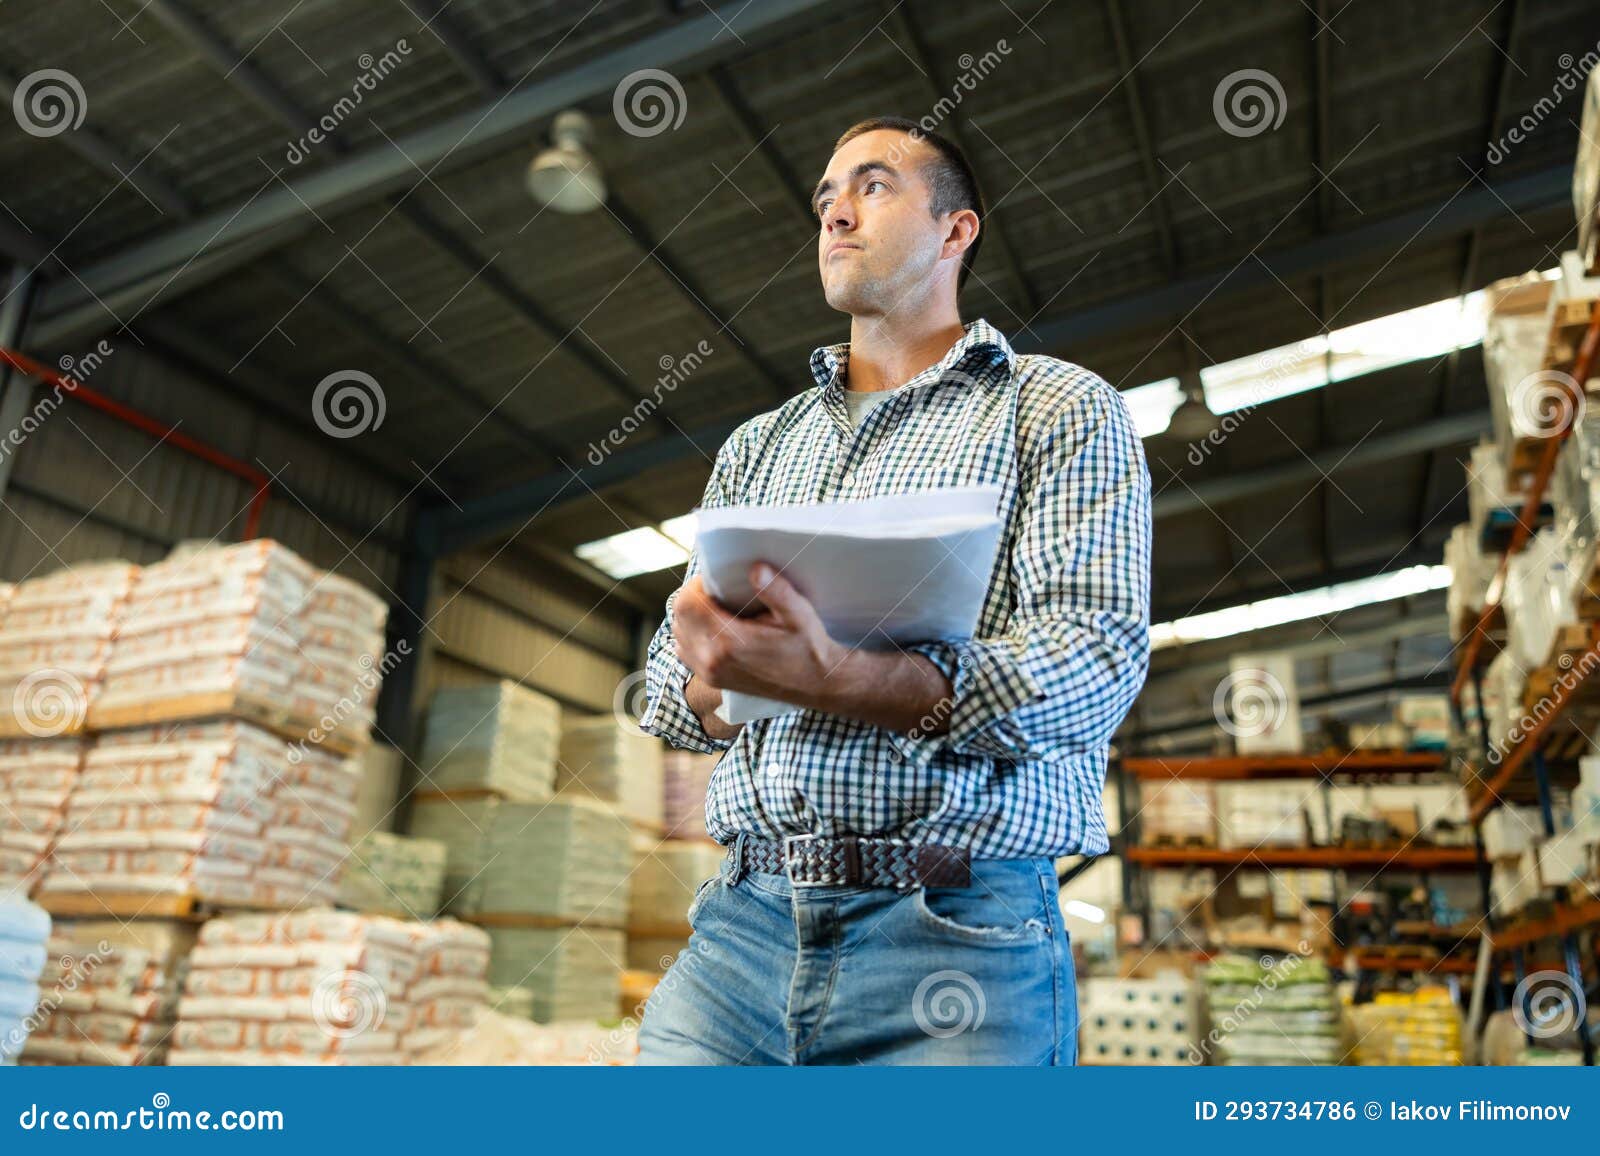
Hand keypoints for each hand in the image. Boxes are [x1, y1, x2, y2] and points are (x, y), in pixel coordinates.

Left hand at [672, 564, 847, 709]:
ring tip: (717, 606)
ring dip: (690, 616)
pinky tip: (714, 626)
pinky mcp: (713, 680)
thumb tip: (755, 567)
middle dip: (693, 597)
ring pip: (678, 634)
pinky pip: (685, 651)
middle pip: (679, 617)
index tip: (718, 579)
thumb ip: (776, 590)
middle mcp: (712, 660)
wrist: (817, 685)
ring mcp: (709, 673)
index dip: (697, 585)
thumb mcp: (799, 614)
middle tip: (718, 589)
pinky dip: (692, 634)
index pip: (688, 604)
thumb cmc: (809, 647)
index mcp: (729, 642)